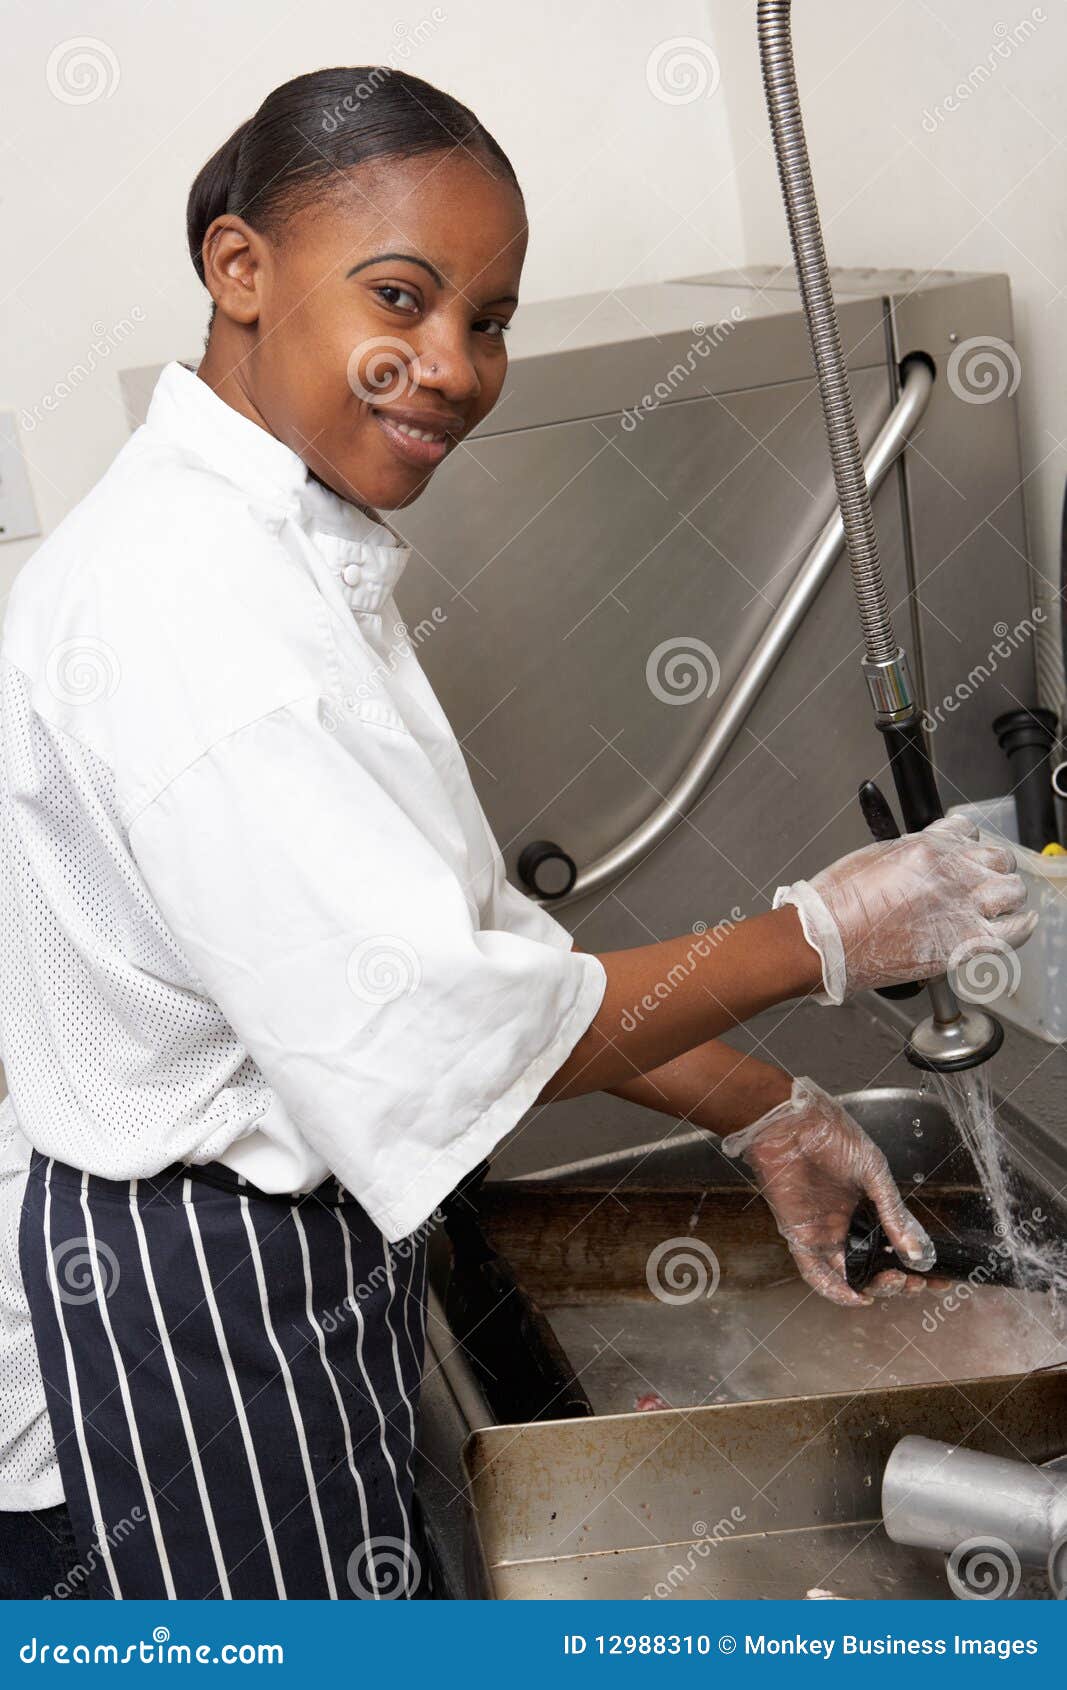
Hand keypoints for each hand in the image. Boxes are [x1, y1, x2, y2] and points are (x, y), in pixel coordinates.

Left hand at [721, 1076, 943, 1306]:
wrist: (792, 1122)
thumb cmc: (831, 1136)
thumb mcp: (873, 1172)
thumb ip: (892, 1213)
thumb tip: (916, 1252)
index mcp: (865, 1207)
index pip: (894, 1246)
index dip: (916, 1264)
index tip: (940, 1279)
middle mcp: (845, 1224)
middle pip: (874, 1266)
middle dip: (899, 1279)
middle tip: (918, 1282)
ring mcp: (822, 1232)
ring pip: (849, 1274)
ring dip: (874, 1286)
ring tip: (897, 1283)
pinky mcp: (798, 1236)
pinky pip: (815, 1273)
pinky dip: (836, 1290)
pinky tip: (859, 1297)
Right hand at [775, 815, 1035, 1002]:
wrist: (825, 940)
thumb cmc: (835, 905)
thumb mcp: (872, 859)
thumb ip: (908, 855)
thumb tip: (923, 862)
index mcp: (926, 846)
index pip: (967, 831)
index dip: (968, 844)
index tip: (964, 855)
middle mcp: (950, 871)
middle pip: (996, 858)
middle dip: (991, 868)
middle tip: (981, 882)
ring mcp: (961, 906)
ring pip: (1011, 890)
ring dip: (1006, 895)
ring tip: (996, 905)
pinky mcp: (965, 942)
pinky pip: (1014, 930)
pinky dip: (1021, 925)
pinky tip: (1018, 923)